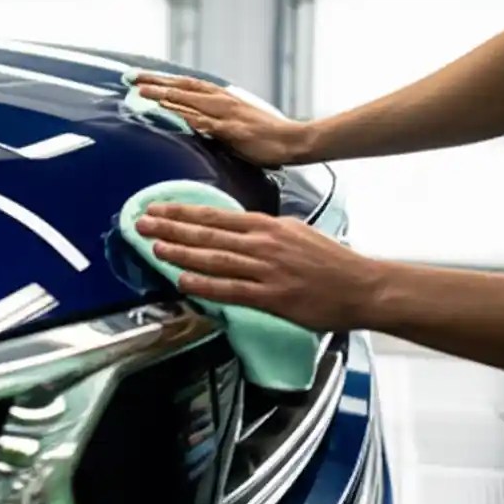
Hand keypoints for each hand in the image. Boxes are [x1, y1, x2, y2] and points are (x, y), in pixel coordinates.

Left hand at [134, 74, 316, 165]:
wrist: (293, 141)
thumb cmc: (264, 135)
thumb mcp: (234, 123)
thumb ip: (213, 120)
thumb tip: (190, 121)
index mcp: (221, 98)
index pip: (186, 85)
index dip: (162, 80)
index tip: (139, 78)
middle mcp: (221, 101)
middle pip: (182, 87)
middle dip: (155, 81)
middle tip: (130, 77)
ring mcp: (226, 114)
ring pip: (189, 100)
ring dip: (164, 95)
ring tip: (140, 91)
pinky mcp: (232, 131)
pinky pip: (204, 122)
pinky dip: (185, 115)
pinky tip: (170, 112)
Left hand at [134, 203, 385, 330]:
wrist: (362, 286)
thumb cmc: (331, 262)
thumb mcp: (296, 233)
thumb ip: (264, 232)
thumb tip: (237, 231)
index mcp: (268, 225)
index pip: (216, 215)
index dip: (183, 212)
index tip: (157, 208)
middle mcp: (264, 243)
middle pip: (208, 234)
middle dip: (171, 228)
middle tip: (141, 223)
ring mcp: (267, 269)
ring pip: (215, 259)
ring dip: (181, 253)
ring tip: (154, 248)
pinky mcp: (272, 296)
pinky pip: (230, 290)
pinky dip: (204, 286)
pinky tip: (183, 283)